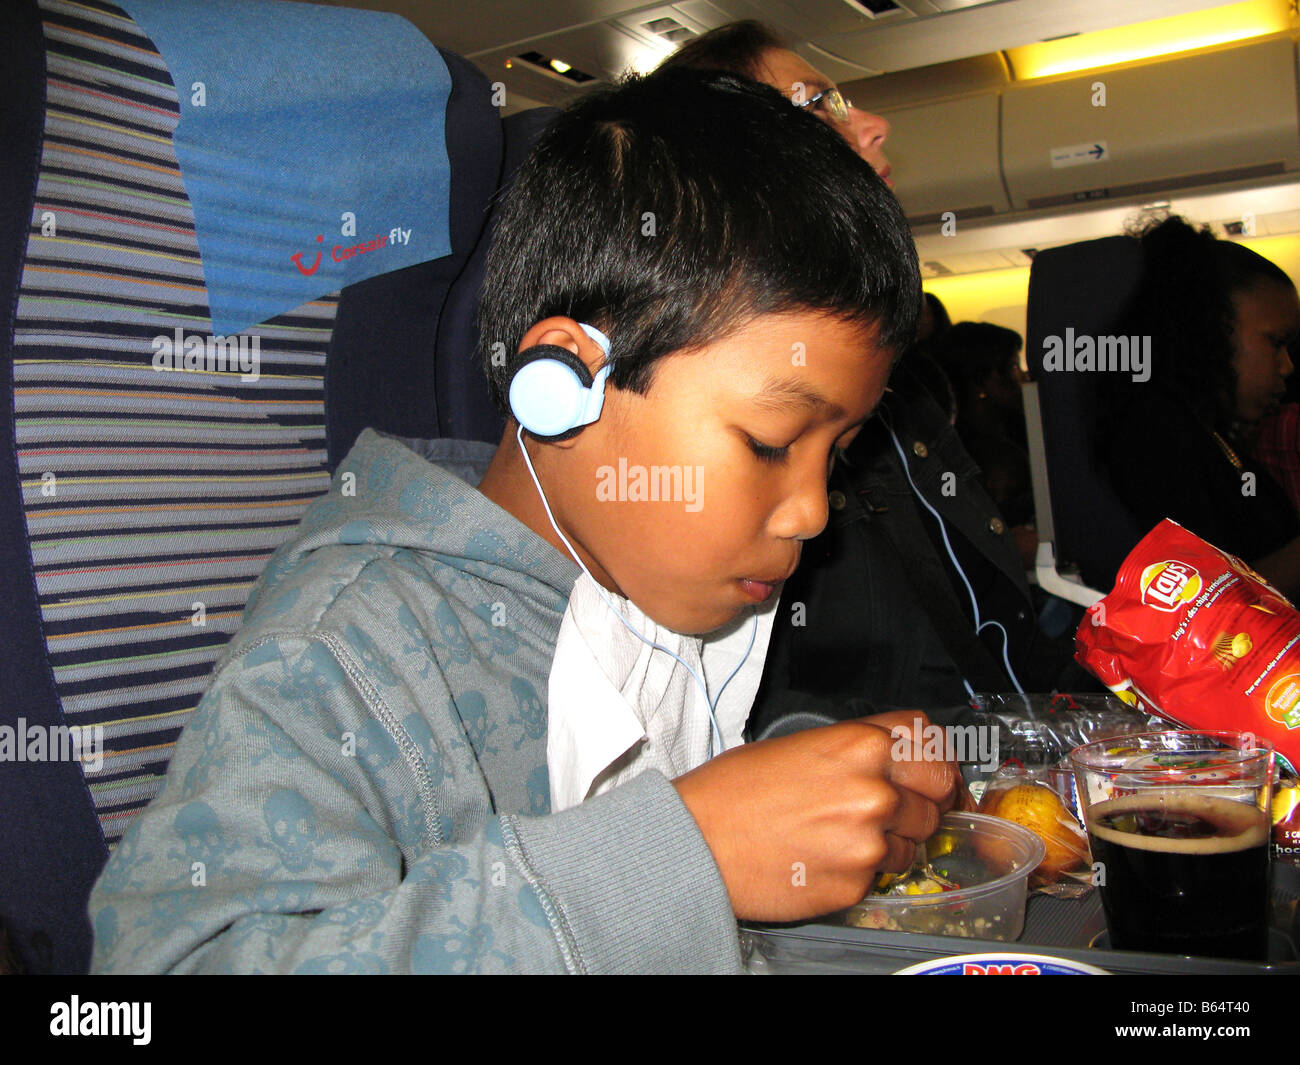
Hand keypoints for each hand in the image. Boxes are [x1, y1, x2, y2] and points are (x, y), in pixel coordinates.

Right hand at [673, 710, 960, 921]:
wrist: (696, 841)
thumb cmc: (734, 791)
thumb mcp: (799, 745)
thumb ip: (856, 750)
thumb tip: (895, 763)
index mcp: (861, 745)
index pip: (932, 742)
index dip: (933, 757)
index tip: (932, 771)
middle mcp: (874, 791)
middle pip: (938, 795)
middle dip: (926, 801)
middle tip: (905, 808)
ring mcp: (869, 842)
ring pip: (912, 842)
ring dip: (890, 841)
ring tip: (840, 835)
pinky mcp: (856, 885)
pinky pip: (879, 877)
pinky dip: (860, 871)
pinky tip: (823, 858)